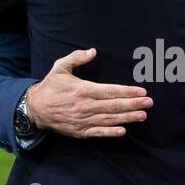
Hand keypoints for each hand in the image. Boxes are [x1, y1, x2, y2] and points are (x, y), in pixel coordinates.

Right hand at [27, 49, 152, 138]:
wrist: (35, 109)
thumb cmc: (50, 86)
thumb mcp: (60, 67)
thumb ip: (76, 58)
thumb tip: (92, 51)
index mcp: (82, 90)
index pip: (110, 91)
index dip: (127, 92)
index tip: (141, 91)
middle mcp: (85, 106)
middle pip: (113, 106)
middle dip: (133, 104)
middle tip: (149, 103)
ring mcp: (82, 120)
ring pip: (109, 120)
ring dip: (127, 118)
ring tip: (142, 115)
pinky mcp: (79, 131)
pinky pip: (98, 132)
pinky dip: (110, 132)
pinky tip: (123, 131)